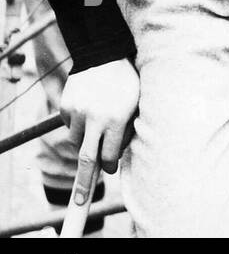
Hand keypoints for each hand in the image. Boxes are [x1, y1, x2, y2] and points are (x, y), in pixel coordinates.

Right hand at [61, 58, 138, 174]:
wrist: (105, 54)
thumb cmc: (128, 81)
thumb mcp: (136, 104)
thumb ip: (128, 130)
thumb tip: (116, 156)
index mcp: (117, 118)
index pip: (109, 156)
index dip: (109, 165)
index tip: (109, 168)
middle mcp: (95, 118)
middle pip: (87, 158)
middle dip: (83, 182)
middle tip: (80, 199)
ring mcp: (78, 112)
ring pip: (77, 140)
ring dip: (86, 140)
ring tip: (98, 123)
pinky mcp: (66, 106)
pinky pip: (70, 124)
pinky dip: (78, 123)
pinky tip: (89, 108)